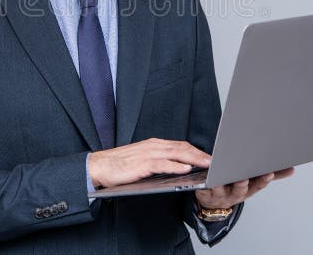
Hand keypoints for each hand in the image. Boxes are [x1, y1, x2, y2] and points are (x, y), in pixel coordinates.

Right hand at [88, 138, 211, 187]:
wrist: (97, 167)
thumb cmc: (118, 166)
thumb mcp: (141, 160)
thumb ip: (158, 161)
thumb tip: (178, 167)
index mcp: (153, 144)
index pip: (180, 145)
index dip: (196, 150)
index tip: (209, 157)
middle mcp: (152, 146)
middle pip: (181, 147)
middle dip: (200, 154)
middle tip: (215, 161)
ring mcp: (146, 154)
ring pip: (175, 154)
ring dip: (193, 158)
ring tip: (207, 164)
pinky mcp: (140, 165)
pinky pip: (162, 164)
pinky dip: (175, 166)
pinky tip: (186, 169)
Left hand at [194, 167, 295, 209]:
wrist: (213, 201)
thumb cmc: (235, 185)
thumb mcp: (254, 181)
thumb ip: (273, 174)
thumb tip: (292, 169)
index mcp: (249, 188)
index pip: (258, 185)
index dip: (263, 180)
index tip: (269, 172)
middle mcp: (235, 193)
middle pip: (241, 189)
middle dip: (243, 183)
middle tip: (244, 177)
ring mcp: (220, 194)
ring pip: (221, 188)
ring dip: (220, 183)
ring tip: (217, 175)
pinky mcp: (205, 192)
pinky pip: (204, 187)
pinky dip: (205, 182)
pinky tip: (206, 174)